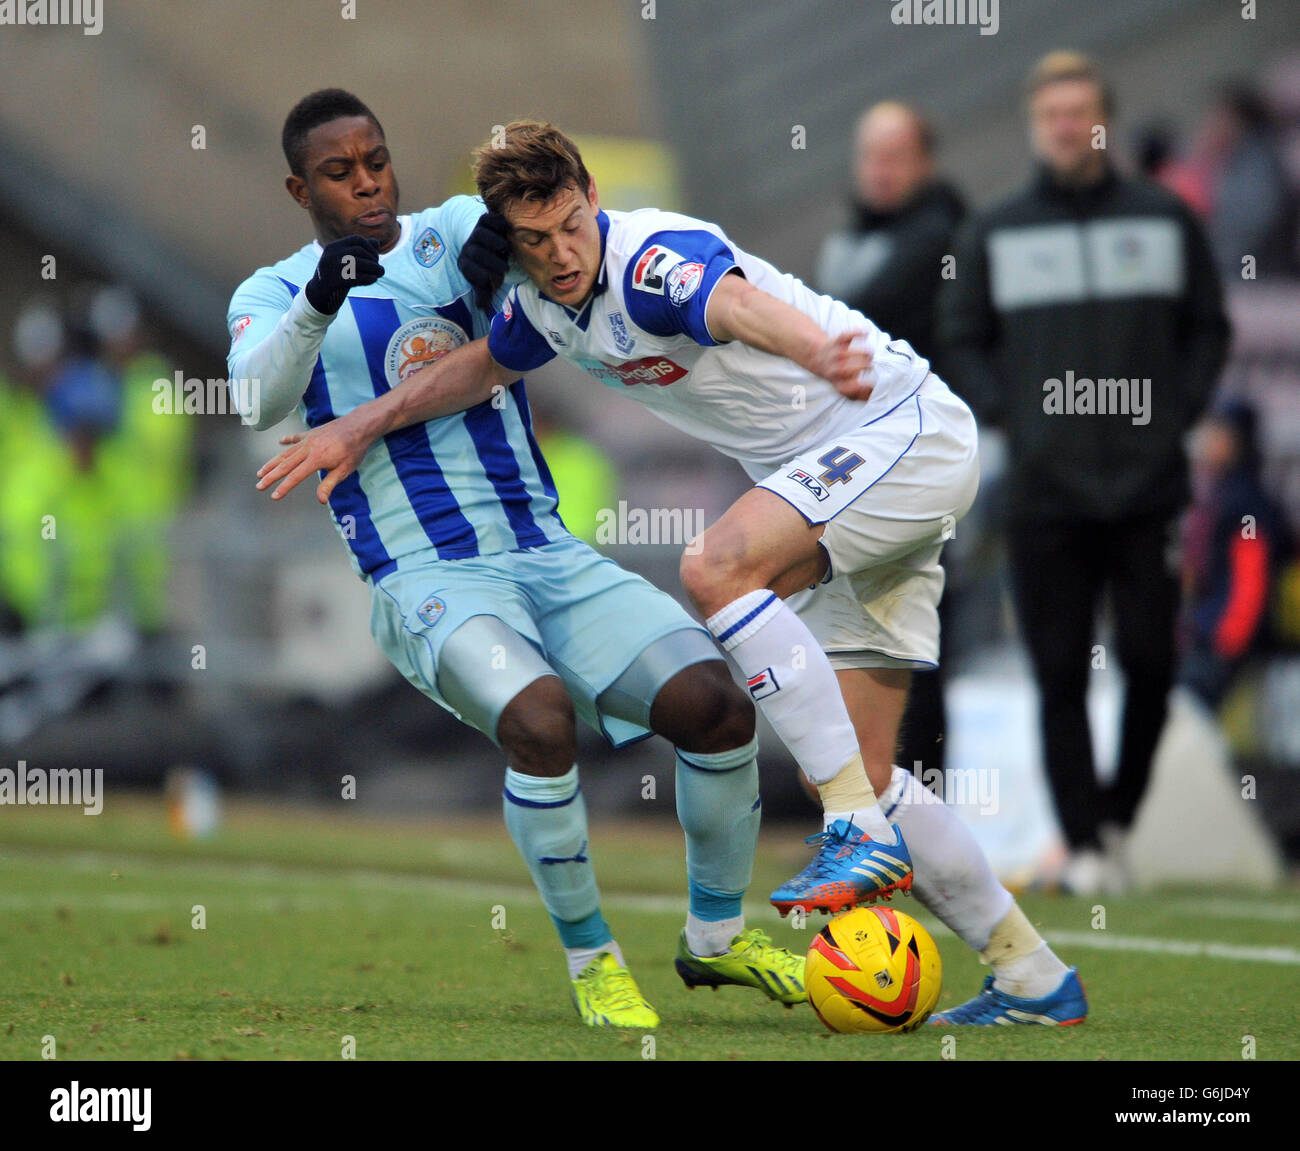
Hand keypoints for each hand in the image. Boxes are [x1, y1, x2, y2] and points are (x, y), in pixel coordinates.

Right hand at [255, 416, 370, 502]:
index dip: (284, 487)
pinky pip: (296, 438)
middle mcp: (308, 448)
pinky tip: (280, 442)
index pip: (295, 476)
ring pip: (286, 452)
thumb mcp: (345, 470)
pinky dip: (287, 441)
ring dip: (272, 462)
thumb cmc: (354, 449)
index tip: (274, 496)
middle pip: (285, 465)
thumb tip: (321, 500)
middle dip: (270, 476)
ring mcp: (308, 439)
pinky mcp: (311, 433)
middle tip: (259, 486)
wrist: (359, 425)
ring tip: (261, 471)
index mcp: (316, 459)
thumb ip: (330, 484)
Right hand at [305, 235, 383, 314]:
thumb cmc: (336, 275)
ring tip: (381, 273)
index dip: (370, 247)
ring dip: (374, 268)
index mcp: (333, 247)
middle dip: (373, 259)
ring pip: (358, 263)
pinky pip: (356, 278)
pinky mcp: (334, 282)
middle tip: (379, 268)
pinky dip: (368, 278)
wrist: (319, 294)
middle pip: (358, 251)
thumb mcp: (344, 260)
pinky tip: (374, 279)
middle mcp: (331, 255)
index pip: (356, 239)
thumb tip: (377, 242)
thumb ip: (360, 250)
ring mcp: (331, 268)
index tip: (376, 257)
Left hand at [458, 211, 510, 313]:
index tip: (494, 282)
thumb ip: (484, 293)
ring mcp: (476, 232)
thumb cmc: (490, 269)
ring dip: (494, 241)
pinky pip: (488, 218)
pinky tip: (509, 230)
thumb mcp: (486, 283)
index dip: (481, 275)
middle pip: (475, 251)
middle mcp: (468, 246)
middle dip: (490, 261)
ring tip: (506, 249)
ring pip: (481, 233)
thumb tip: (482, 307)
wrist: (489, 246)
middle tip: (505, 269)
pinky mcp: (484, 220)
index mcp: (465, 262)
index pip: (468, 267)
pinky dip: (498, 222)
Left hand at [809, 330, 874, 399]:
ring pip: (846, 353)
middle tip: (871, 366)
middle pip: (845, 369)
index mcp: (837, 383)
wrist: (818, 359)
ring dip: (862, 353)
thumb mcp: (846, 388)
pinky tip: (866, 333)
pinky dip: (856, 332)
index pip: (846, 388)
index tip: (872, 383)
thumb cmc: (838, 376)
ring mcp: (834, 355)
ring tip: (870, 354)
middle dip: (861, 366)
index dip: (859, 387)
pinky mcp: (836, 341)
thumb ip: (860, 394)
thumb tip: (873, 394)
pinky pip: (845, 335)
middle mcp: (833, 370)